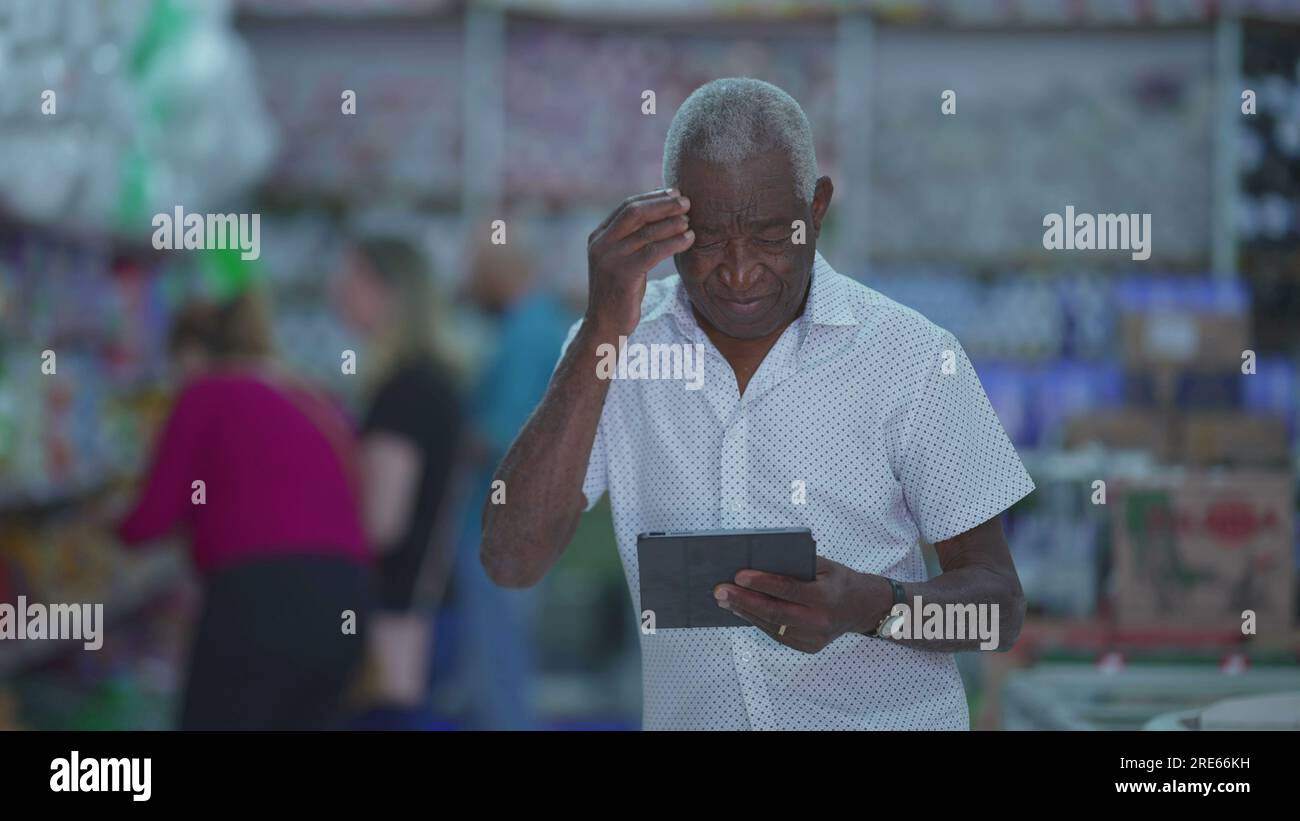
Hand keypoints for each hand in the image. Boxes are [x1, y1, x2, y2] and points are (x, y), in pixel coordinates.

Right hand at [584, 188, 693, 339]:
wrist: (605, 325)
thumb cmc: (620, 291)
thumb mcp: (621, 260)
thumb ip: (632, 238)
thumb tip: (661, 213)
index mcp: (599, 236)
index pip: (626, 207)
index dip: (653, 197)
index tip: (675, 193)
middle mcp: (601, 244)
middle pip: (635, 213)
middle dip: (663, 204)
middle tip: (686, 202)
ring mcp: (609, 259)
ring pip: (646, 232)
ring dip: (672, 223)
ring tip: (690, 221)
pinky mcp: (623, 275)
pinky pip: (653, 252)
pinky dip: (673, 243)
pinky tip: (688, 240)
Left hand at [714, 557, 890, 652]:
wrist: (862, 608)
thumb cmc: (839, 581)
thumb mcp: (825, 565)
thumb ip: (797, 563)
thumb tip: (760, 560)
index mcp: (825, 598)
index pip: (788, 590)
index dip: (762, 583)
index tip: (738, 575)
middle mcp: (819, 622)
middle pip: (774, 612)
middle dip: (743, 600)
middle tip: (719, 590)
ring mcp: (813, 639)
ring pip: (772, 626)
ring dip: (744, 611)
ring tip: (724, 599)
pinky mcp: (807, 647)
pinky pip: (776, 634)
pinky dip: (757, 621)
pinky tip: (741, 610)